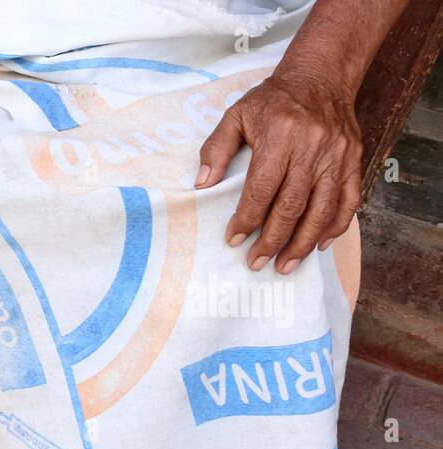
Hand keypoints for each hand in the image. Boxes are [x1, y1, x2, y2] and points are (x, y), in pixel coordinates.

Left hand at [196, 73, 361, 273]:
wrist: (322, 76)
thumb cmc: (273, 100)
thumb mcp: (236, 114)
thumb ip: (216, 149)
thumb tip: (202, 184)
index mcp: (281, 136)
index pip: (262, 187)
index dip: (247, 218)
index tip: (233, 239)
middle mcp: (312, 147)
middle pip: (292, 204)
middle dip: (273, 239)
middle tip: (256, 263)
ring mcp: (337, 155)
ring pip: (323, 208)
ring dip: (303, 242)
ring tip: (285, 265)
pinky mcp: (354, 159)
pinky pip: (349, 199)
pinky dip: (336, 225)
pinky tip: (319, 244)